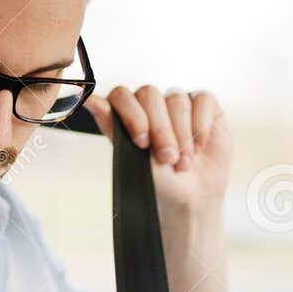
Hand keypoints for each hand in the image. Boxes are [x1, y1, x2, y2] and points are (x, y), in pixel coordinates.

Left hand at [85, 86, 231, 212]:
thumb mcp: (132, 158)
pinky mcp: (204, 105)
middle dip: (159, 129)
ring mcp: (178, 101)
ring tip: (183, 162)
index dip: (132, 114)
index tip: (141, 143)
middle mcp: (152, 104)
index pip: (122, 95)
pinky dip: (201, 124)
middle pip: (149, 94)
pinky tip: (199, 146)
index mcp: (129, 114)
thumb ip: (112, 127)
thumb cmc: (159, 181)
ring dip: (182, 134)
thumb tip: (88, 100)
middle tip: (167, 158)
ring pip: (176, 99)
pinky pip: (202, 100)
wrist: (192, 198)